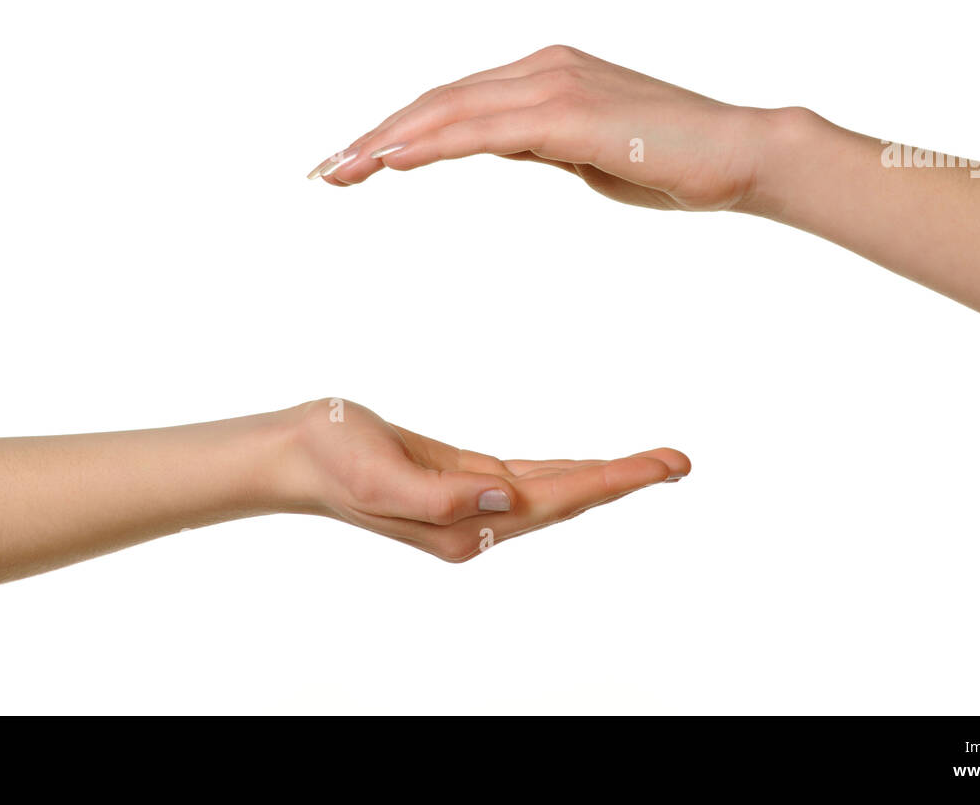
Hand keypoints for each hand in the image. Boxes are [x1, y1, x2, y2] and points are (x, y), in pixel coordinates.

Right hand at [269, 399, 689, 561]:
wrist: (297, 453)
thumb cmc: (333, 458)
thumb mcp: (380, 475)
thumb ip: (444, 495)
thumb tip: (508, 499)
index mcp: (463, 526)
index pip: (556, 500)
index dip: (613, 480)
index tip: (663, 466)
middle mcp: (476, 524)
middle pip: (568, 499)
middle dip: (626, 480)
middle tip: (682, 461)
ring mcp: (472, 506)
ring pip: (555, 491)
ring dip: (605, 477)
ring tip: (656, 464)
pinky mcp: (463, 483)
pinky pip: (530, 479)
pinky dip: (568, 472)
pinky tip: (591, 469)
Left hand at [308, 44, 794, 210]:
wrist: (741, 154)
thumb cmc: (671, 160)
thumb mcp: (584, 153)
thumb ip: (536, 143)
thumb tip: (496, 144)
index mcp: (543, 76)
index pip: (451, 102)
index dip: (395, 131)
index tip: (352, 163)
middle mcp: (540, 68)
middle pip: (435, 100)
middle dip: (372, 136)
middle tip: (322, 172)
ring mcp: (554, 85)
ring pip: (448, 109)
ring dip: (385, 140)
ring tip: (337, 171)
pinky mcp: (570, 114)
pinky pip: (485, 129)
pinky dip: (432, 142)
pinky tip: (391, 160)